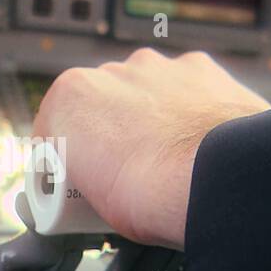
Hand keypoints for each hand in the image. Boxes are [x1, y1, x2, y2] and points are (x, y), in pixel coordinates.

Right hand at [32, 49, 270, 247]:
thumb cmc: (149, 198)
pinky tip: (197, 142)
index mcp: (70, 96)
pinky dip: (188, 108)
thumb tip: (100, 188)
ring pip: (145, 92)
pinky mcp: (202, 68)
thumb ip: (87, 176)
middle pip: (101, 104)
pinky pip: (186, 88)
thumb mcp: (89, 204)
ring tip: (167, 160)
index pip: (56, 126)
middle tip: (124, 174)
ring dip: (150, 117)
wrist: (214, 184)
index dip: (67, 157)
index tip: (79, 180)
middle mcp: (112, 71)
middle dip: (111, 133)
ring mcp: (158, 67)